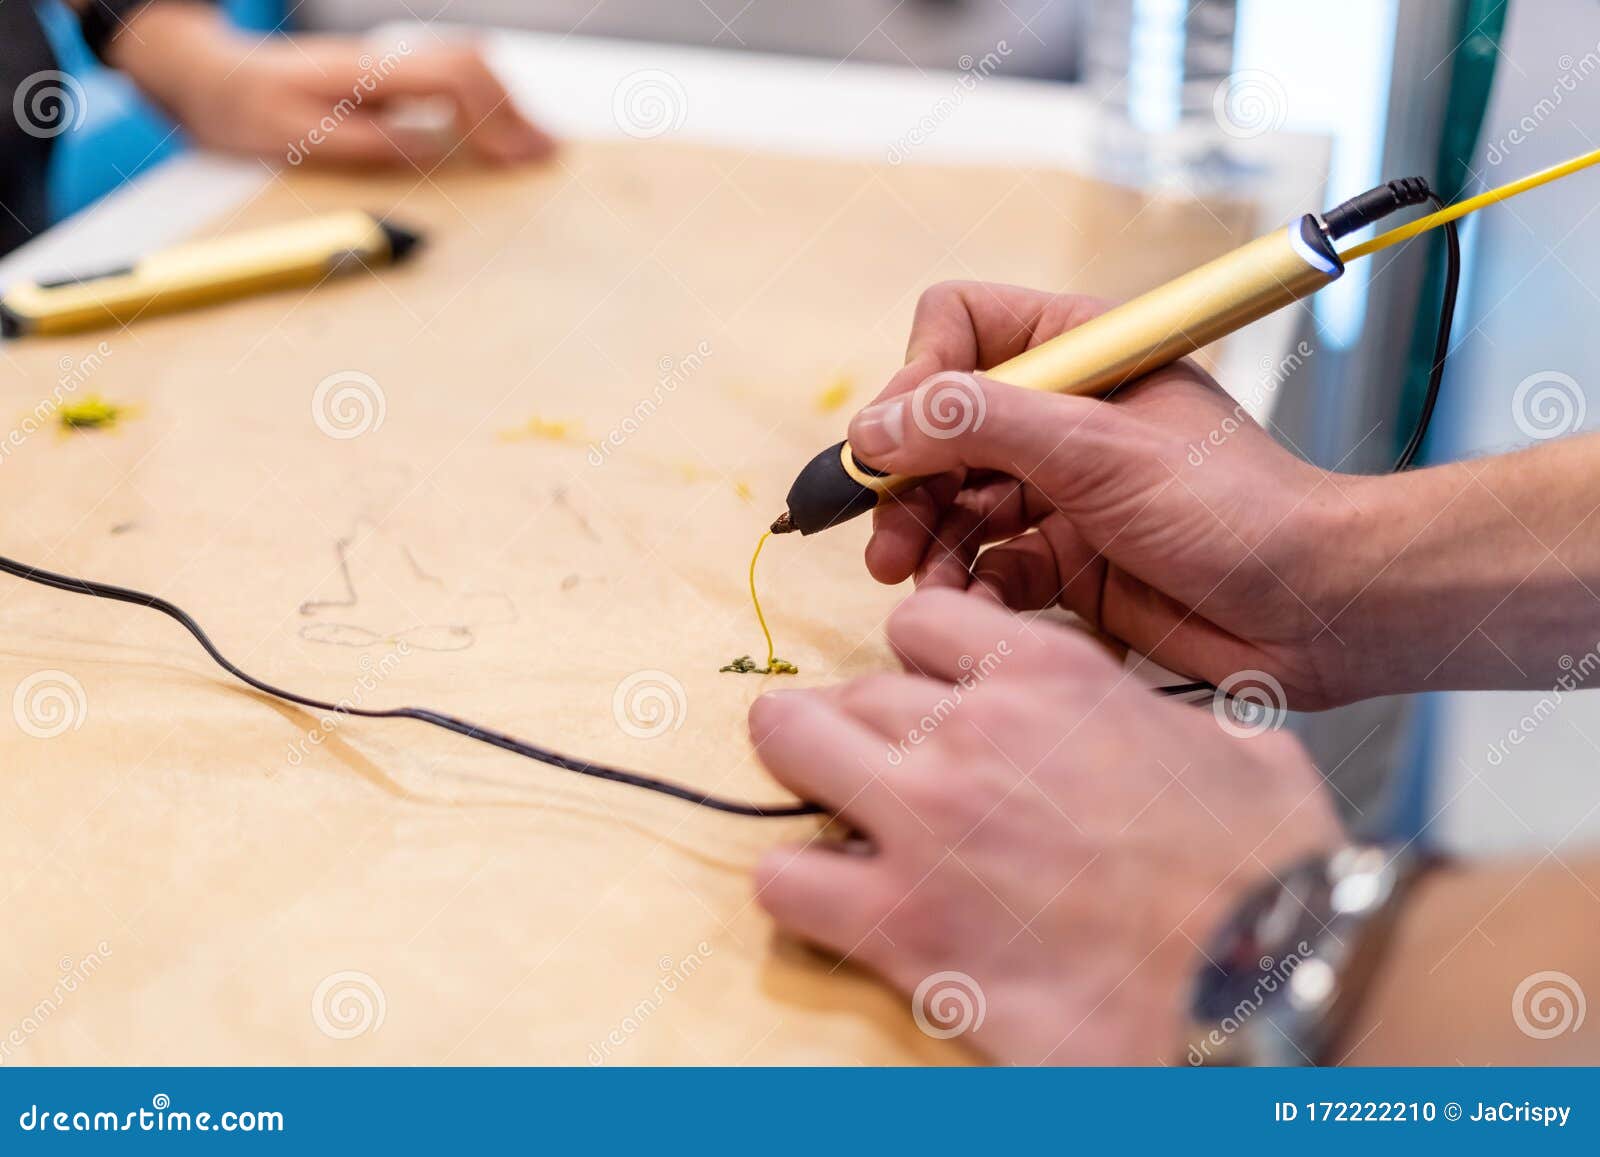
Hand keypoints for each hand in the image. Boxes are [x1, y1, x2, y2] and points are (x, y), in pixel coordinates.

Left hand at [108, 4, 554, 167]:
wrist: (209, 76)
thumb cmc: (244, 109)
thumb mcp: (292, 136)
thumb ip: (361, 143)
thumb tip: (429, 152)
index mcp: (366, 72)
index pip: (453, 77)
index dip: (493, 118)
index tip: (517, 157)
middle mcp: (384, 61)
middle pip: (474, 65)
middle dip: (516, 111)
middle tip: (548, 156)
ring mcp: (388, 66)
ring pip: (468, 67)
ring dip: (507, 106)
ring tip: (540, 145)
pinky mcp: (387, 80)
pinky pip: (451, 80)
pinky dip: (486, 104)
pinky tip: (501, 132)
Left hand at [749, 589, 1342, 1064]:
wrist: (1262, 982)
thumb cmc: (1266, 872)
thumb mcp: (1236, 750)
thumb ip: (1167, 722)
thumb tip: (1164, 736)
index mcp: (1051, 675)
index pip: (921, 624)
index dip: (917, 661)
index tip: (928, 696)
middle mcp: (971, 731)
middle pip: (850, 691)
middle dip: (855, 726)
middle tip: (876, 768)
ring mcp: (924, 822)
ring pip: (790, 745)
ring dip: (805, 776)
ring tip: (836, 815)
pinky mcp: (902, 922)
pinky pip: (786, 878)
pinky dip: (796, 885)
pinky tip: (830, 900)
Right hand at [847, 281, 1377, 707]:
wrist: (1311, 609)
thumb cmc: (1237, 508)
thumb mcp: (1096, 448)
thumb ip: (977, 424)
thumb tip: (873, 426)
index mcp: (1083, 350)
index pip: (959, 329)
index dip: (919, 380)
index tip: (903, 442)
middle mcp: (1065, 413)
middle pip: (940, 427)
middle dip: (908, 481)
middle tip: (886, 540)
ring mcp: (1062, 488)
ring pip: (953, 501)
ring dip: (928, 540)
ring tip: (916, 581)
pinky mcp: (1067, 559)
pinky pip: (987, 564)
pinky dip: (970, 585)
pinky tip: (972, 607)